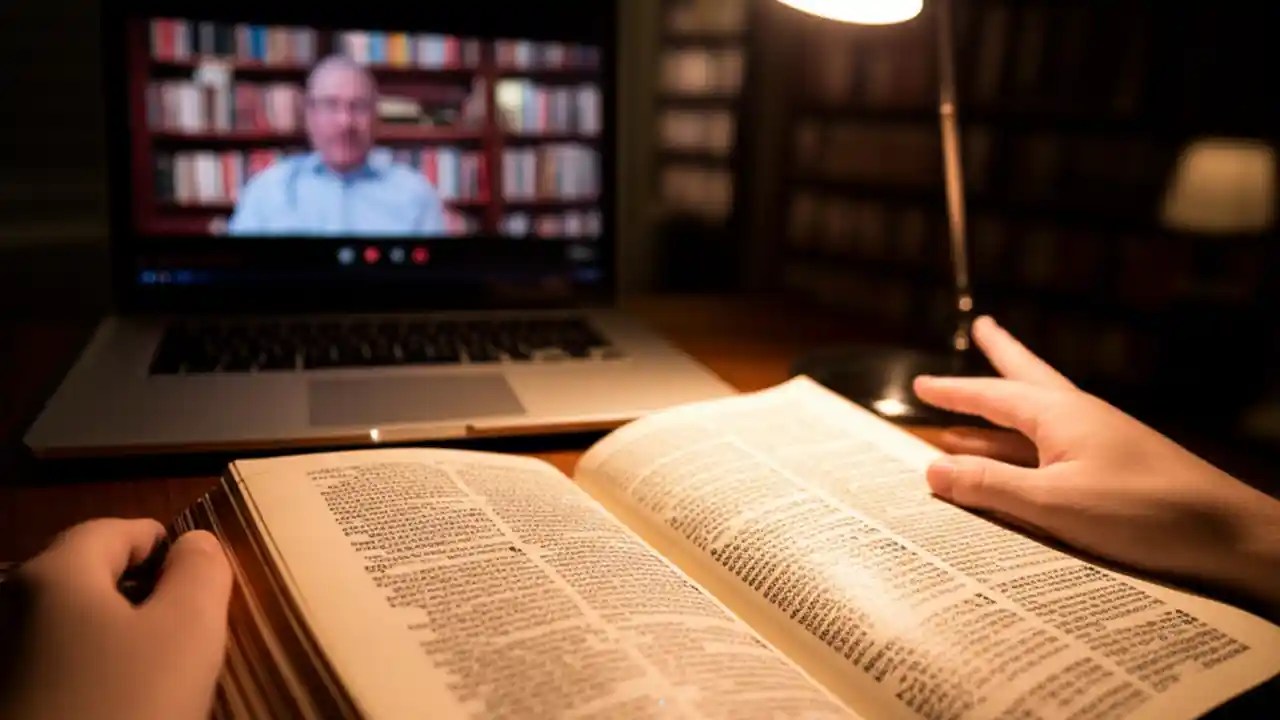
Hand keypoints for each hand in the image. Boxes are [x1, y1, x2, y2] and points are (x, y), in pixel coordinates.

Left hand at [0, 519, 231, 719]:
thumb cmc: (125, 707)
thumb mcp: (188, 634)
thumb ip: (201, 572)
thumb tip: (194, 544)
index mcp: (53, 572)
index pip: (119, 530)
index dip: (169, 549)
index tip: (204, 589)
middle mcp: (9, 604)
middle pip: (88, 578)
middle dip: (141, 599)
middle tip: (186, 640)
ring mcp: (0, 658)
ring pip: (68, 629)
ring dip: (111, 644)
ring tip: (151, 684)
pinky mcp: (5, 698)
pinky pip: (50, 669)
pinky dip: (84, 678)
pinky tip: (112, 707)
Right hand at [914, 316, 1279, 612]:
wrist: (1225, 533)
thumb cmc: (1142, 512)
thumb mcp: (1054, 502)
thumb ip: (990, 485)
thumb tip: (931, 468)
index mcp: (1060, 415)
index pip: (993, 394)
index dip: (954, 392)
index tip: (921, 385)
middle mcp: (1079, 418)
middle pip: (1029, 378)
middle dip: (1001, 357)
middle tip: (983, 328)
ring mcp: (1100, 441)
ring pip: (1042, 415)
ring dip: (1007, 410)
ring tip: (978, 408)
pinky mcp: (1115, 468)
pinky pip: (1055, 448)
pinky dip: (1026, 448)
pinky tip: (1022, 460)